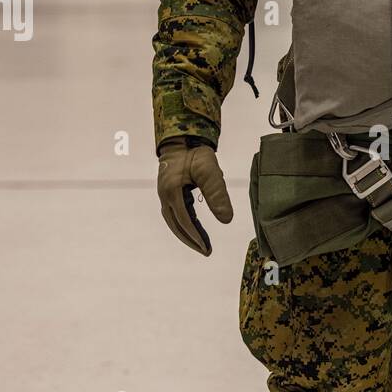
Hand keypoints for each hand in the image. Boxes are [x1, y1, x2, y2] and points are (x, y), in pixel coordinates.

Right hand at [157, 137, 232, 254]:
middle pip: (176, 225)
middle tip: (206, 251)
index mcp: (172, 190)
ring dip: (187, 234)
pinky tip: (197, 230)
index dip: (195, 235)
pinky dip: (186, 224)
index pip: (184, 219)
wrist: (182, 140)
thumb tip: (226, 220)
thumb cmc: (196, 153)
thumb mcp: (210, 171)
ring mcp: (165, 194)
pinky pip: (176, 213)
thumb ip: (217, 194)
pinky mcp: (169, 193)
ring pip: (174, 221)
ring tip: (202, 245)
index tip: (206, 248)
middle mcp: (165, 195)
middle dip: (190, 240)